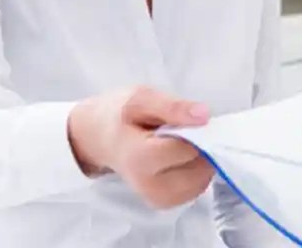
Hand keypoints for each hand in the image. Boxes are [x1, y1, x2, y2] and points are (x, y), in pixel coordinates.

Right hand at [67, 86, 214, 208]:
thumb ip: (172, 107)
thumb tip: (204, 116)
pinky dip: (195, 170)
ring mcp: (159, 199)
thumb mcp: (141, 99)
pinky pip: (198, 187)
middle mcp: (151, 187)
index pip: (188, 149)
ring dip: (199, 158)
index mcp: (141, 159)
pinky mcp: (166, 203)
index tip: (185, 118)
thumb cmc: (118, 116)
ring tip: (177, 143)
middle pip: (200, 168)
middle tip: (180, 129)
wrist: (98, 139)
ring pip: (203, 179)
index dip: (195, 130)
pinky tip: (178, 156)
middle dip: (200, 146)